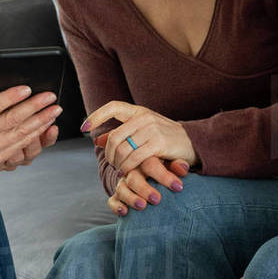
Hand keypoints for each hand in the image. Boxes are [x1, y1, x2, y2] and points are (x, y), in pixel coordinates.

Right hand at [0, 74, 60, 170]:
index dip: (11, 97)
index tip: (27, 89)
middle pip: (12, 121)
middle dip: (35, 108)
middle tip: (50, 97)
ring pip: (20, 135)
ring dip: (41, 122)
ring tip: (54, 110)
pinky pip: (22, 149)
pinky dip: (38, 137)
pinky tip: (48, 126)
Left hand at [82, 102, 196, 175]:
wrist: (194, 143)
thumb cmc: (165, 139)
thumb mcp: (142, 132)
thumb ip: (121, 135)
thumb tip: (96, 140)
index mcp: (139, 111)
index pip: (113, 107)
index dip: (96, 116)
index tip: (83, 127)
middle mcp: (145, 117)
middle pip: (114, 136)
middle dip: (109, 154)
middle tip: (112, 164)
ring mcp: (152, 129)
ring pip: (123, 149)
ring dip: (118, 163)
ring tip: (121, 170)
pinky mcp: (160, 143)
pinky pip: (135, 158)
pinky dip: (128, 167)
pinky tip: (128, 172)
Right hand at [107, 157, 190, 215]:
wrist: (151, 170)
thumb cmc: (165, 167)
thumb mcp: (171, 163)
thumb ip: (177, 165)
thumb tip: (184, 167)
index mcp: (145, 160)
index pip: (151, 164)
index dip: (164, 176)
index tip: (178, 187)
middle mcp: (132, 170)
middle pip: (133, 177)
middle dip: (144, 189)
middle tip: (157, 199)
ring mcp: (123, 183)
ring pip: (122, 188)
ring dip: (131, 198)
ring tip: (142, 206)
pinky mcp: (117, 195)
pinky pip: (112, 200)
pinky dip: (116, 206)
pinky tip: (124, 212)